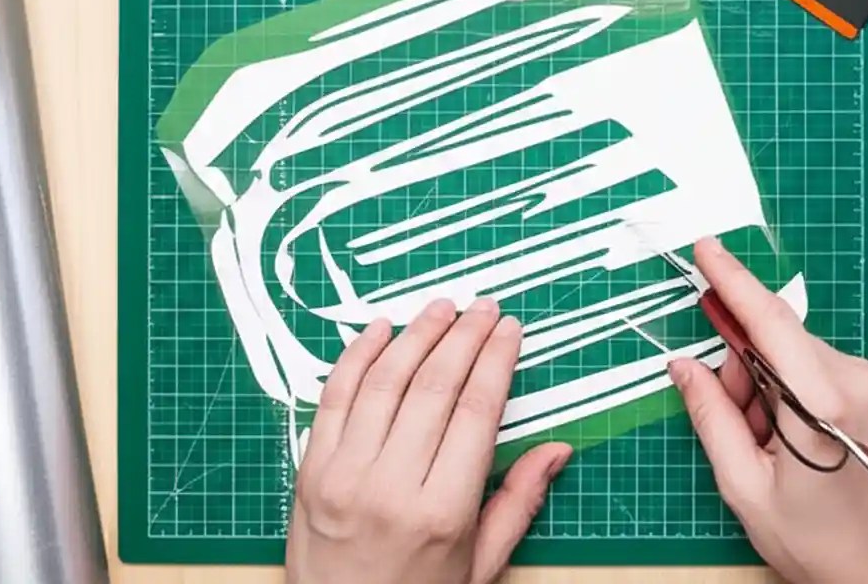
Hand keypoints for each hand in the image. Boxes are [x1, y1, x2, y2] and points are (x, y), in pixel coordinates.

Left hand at [285, 298, 572, 583]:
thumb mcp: (480, 566)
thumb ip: (518, 503)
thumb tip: (556, 450)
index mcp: (441, 512)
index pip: (477, 412)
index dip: (496, 361)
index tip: (509, 330)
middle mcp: (390, 486)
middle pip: (433, 387)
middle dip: (463, 338)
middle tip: (483, 308)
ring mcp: (344, 475)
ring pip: (383, 382)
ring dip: (415, 336)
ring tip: (440, 309)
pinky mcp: (310, 470)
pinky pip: (333, 397)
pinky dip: (356, 357)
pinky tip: (378, 331)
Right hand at [667, 238, 867, 583]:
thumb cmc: (825, 548)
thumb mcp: (747, 489)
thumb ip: (712, 417)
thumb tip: (685, 368)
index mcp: (823, 403)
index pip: (769, 321)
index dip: (733, 281)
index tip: (707, 250)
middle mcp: (863, 381)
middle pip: (780, 342)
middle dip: (746, 370)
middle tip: (739, 424)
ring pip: (802, 357)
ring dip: (775, 387)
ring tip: (778, 448)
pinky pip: (828, 371)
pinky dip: (803, 393)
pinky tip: (803, 440)